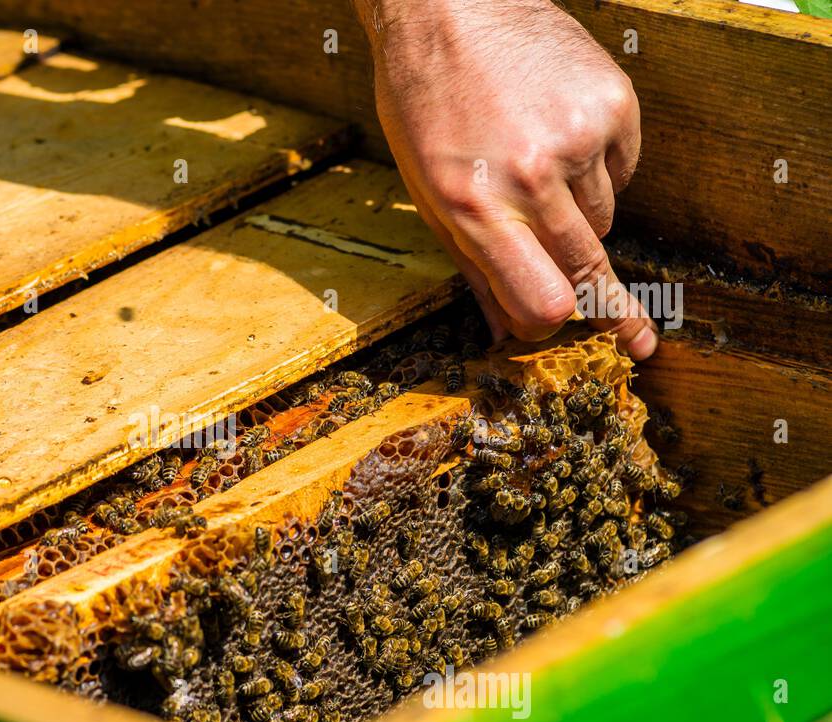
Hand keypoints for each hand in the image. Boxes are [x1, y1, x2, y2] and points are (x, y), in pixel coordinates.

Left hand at [358, 0, 657, 358]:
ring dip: (578, 217)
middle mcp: (531, 176)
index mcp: (476, 206)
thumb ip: (473, 265)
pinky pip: (623, 171)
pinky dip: (598, 169)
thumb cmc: (427, 105)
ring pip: (603, 220)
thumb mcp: (427, 194)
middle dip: (613, 312)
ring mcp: (579, 137)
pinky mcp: (614, 104)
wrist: (453, 8)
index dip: (555, 325)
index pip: (541, 297)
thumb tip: (506, 329)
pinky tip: (560, 138)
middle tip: (640, 343)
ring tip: (538, 173)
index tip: (575, 342)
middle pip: (588, 268)